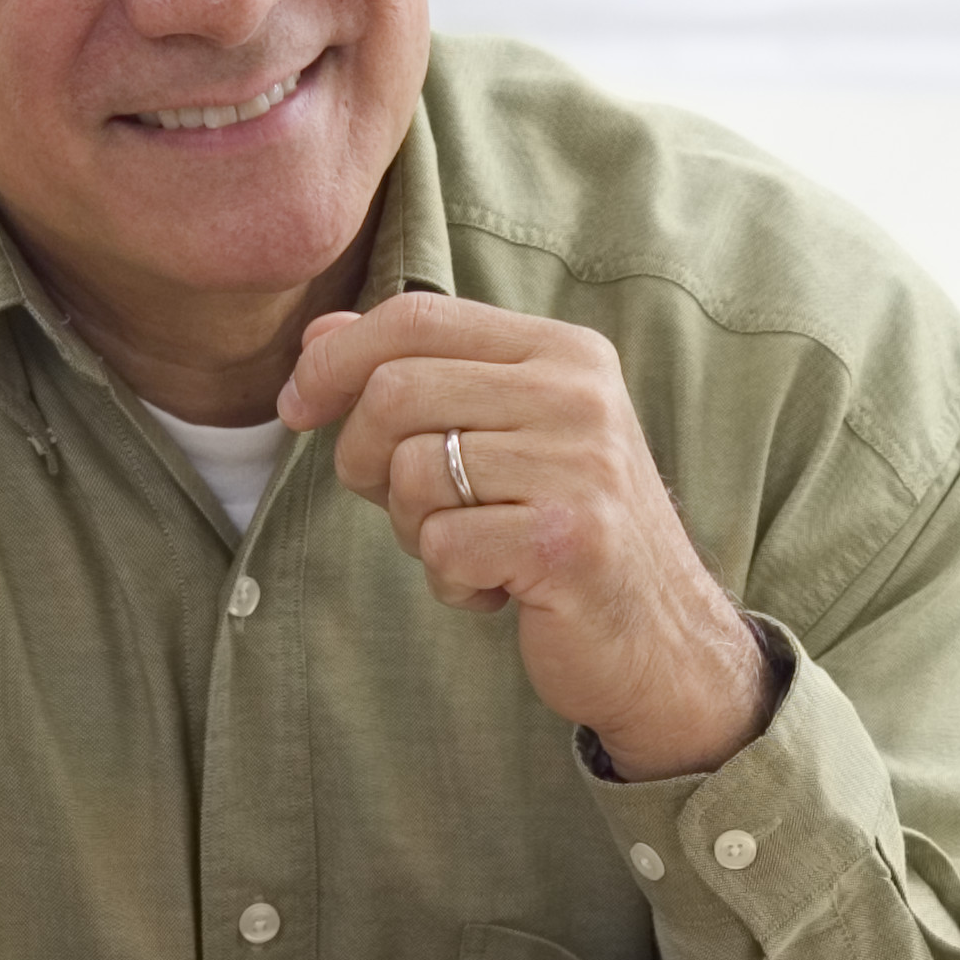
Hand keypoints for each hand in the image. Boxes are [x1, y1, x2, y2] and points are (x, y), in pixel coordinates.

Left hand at [278, 297, 772, 779]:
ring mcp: (582, 466)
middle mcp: (580, 395)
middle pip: (396, 390)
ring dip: (414, 529)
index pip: (417, 316)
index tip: (295, 407)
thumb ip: (420, 376)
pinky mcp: (569, 540)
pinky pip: (440, 545)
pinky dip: (449, 581)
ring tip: (473, 549)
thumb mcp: (502, 436)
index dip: (334, 358)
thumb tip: (320, 334)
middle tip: (401, 507)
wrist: (663, 643)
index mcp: (564, 352)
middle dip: (363, 458)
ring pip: (411, 472)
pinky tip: (499, 589)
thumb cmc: (565, 532)